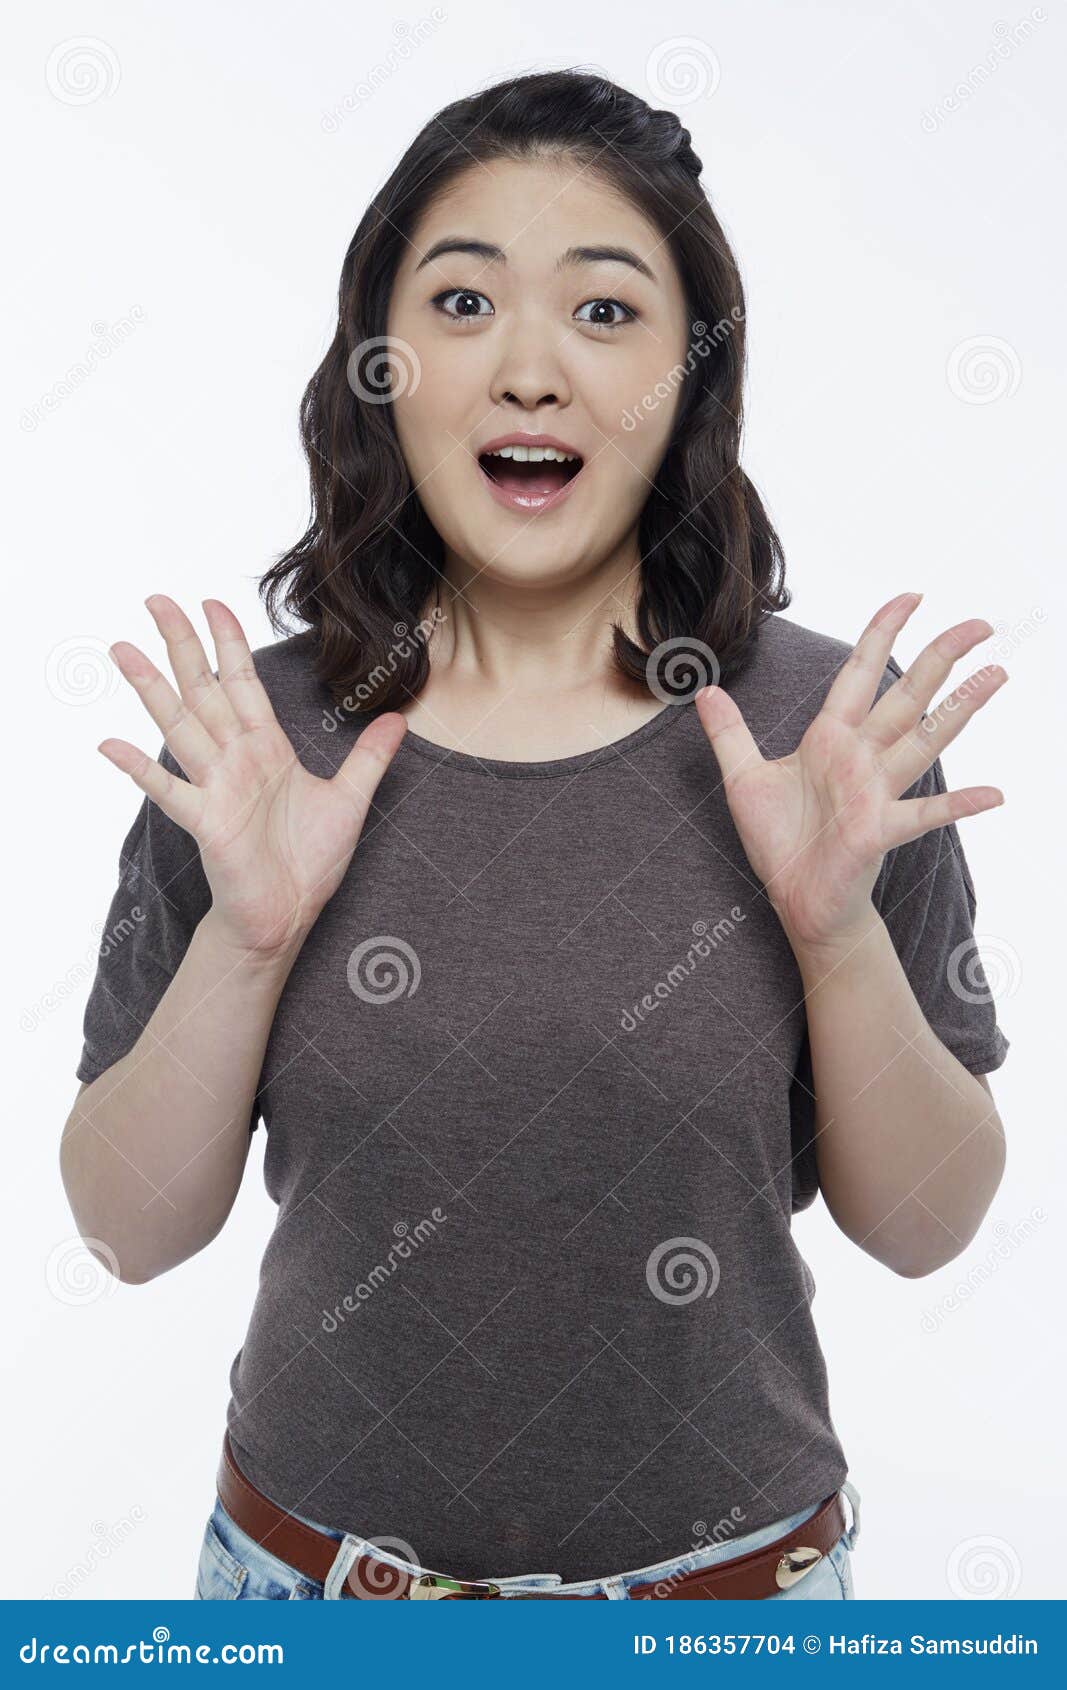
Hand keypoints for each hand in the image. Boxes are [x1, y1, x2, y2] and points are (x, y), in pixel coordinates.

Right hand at [100, 595, 406, 956]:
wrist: (287, 916)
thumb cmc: (308, 862)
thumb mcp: (351, 801)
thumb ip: (369, 758)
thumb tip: (398, 719)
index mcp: (266, 748)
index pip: (243, 683)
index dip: (229, 644)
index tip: (212, 604)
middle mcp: (235, 759)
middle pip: (203, 689)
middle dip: (182, 644)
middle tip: (156, 600)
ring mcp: (216, 787)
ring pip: (179, 726)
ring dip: (151, 688)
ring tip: (121, 649)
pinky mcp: (206, 821)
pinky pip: (168, 790)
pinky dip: (139, 769)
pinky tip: (110, 745)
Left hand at [695, 592, 1006, 954]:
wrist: (794, 899)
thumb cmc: (779, 841)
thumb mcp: (742, 779)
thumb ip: (728, 733)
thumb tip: (704, 690)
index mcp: (830, 737)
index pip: (861, 673)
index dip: (883, 633)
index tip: (912, 597)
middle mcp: (861, 757)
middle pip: (907, 695)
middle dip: (941, 656)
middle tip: (980, 623)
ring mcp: (876, 792)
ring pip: (925, 739)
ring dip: (961, 708)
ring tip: (997, 674)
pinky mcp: (880, 830)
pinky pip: (926, 814)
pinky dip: (960, 804)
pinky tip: (994, 794)